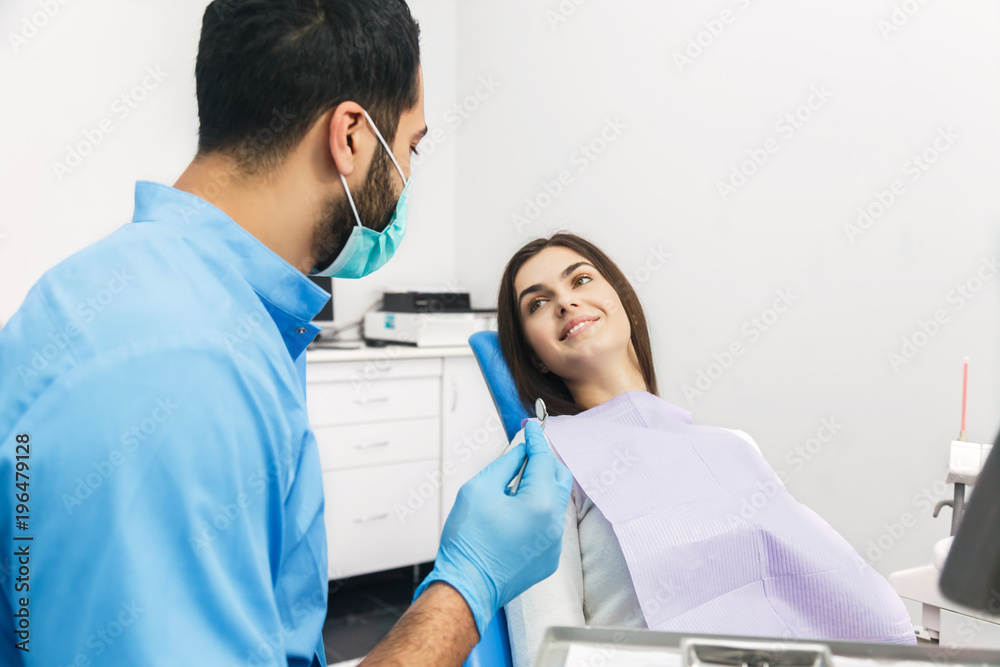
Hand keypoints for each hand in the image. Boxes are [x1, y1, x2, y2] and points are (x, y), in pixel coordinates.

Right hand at [412, 421, 572, 637]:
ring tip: (516, 481)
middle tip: (528, 448)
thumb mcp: (479, 489)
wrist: (466, 587)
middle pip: (560, 477)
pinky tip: (516, 512)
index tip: (532, 426)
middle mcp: (555, 523)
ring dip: (542, 485)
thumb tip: (522, 451)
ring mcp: (554, 544)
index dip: (537, 439)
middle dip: (546, 459)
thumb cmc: (468, 540)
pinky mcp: (549, 559)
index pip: (544, 459)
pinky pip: (550, 525)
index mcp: (540, 503)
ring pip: (556, 501)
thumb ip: (506, 465)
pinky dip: (539, 510)